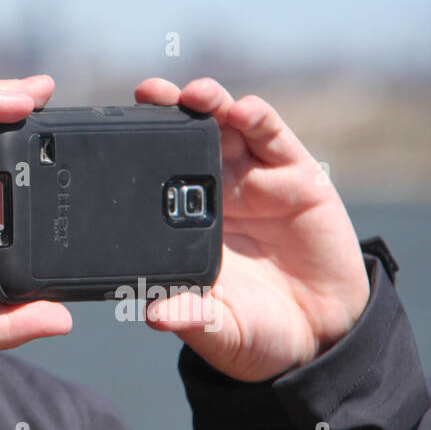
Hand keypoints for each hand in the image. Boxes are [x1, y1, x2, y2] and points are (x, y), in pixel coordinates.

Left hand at [134, 77, 370, 381]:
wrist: (321, 338)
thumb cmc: (256, 330)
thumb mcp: (218, 328)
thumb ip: (190, 316)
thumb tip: (152, 314)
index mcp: (182, 218)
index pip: (151, 172)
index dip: (131, 147)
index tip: (109, 129)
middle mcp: (214, 189)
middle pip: (184, 136)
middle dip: (165, 108)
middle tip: (148, 91)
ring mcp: (254, 178)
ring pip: (226, 125)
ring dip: (210, 102)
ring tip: (196, 94)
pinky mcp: (296, 176)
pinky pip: (273, 137)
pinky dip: (258, 117)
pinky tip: (243, 110)